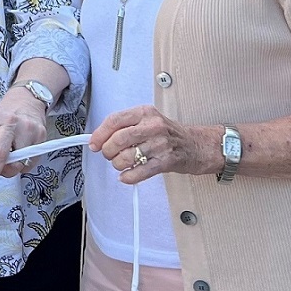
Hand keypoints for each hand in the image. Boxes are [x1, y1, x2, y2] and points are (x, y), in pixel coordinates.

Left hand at [0, 85, 47, 187]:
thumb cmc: (3, 116)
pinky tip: (18, 156)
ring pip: (16, 164)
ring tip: (5, 163)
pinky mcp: (40, 136)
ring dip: (6, 171)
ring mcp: (27, 129)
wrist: (26, 100)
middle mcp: (9, 121)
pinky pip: (28, 163)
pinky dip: (20, 166)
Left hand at [91, 107, 220, 183]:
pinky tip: (126, 176)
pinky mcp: (165, 162)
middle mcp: (152, 126)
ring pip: (126, 157)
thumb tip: (99, 137)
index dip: (100, 134)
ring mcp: (160, 144)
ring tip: (121, 164)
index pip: (115, 120)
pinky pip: (139, 172)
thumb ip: (126, 126)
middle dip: (108, 151)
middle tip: (109, 155)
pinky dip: (128, 177)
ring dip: (118, 165)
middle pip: (118, 140)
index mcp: (145, 112)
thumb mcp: (148, 120)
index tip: (94, 143)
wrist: (196, 145)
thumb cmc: (169, 133)